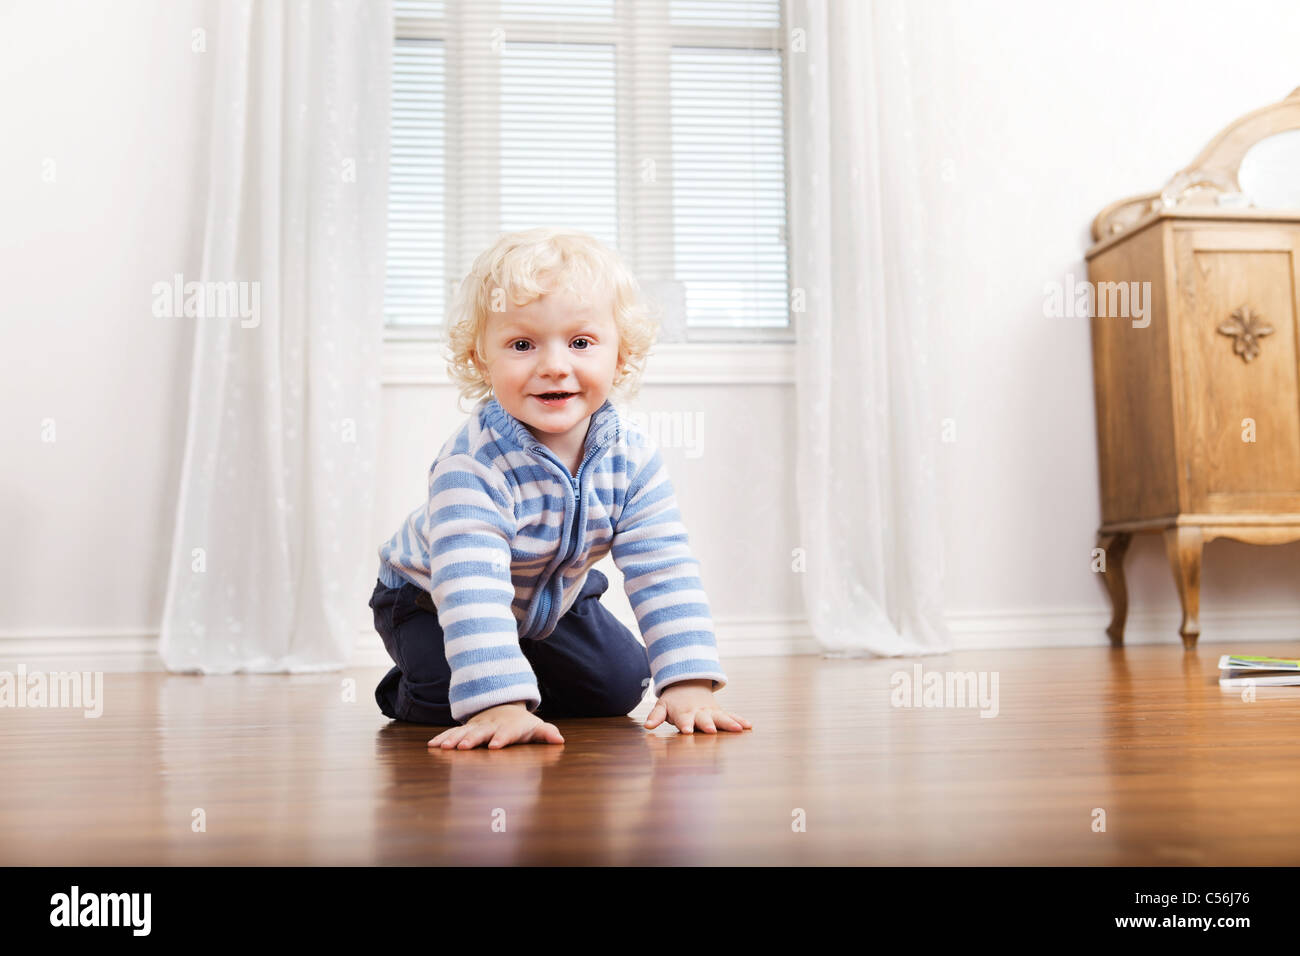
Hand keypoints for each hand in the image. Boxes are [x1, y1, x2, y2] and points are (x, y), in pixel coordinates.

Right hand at [428, 702, 563, 749]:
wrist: (502, 707)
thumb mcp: (534, 728)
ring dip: (453, 739)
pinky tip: (432, 746)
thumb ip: (546, 734)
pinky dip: (442, 739)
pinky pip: (452, 734)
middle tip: (464, 747)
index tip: (494, 746)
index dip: (501, 738)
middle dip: (472, 739)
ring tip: (442, 748)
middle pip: (481, 733)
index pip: (506, 733)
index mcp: (508, 728)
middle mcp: (490, 726)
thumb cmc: (521, 724)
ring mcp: (476, 727)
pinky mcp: (465, 730)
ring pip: (463, 732)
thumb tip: (560, 740)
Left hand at [643, 679, 751, 733]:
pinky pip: (731, 716)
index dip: (684, 725)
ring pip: (721, 717)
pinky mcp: (720, 712)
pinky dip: (739, 720)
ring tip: (738, 729)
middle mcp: (699, 712)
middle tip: (711, 730)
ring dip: (729, 723)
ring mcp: (711, 712)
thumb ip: (656, 716)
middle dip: (708, 724)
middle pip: (704, 719)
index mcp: (684, 712)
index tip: (686, 731)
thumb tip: (647, 726)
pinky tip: (749, 726)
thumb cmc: (674, 701)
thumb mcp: (662, 706)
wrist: (688, 684)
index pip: (684, 719)